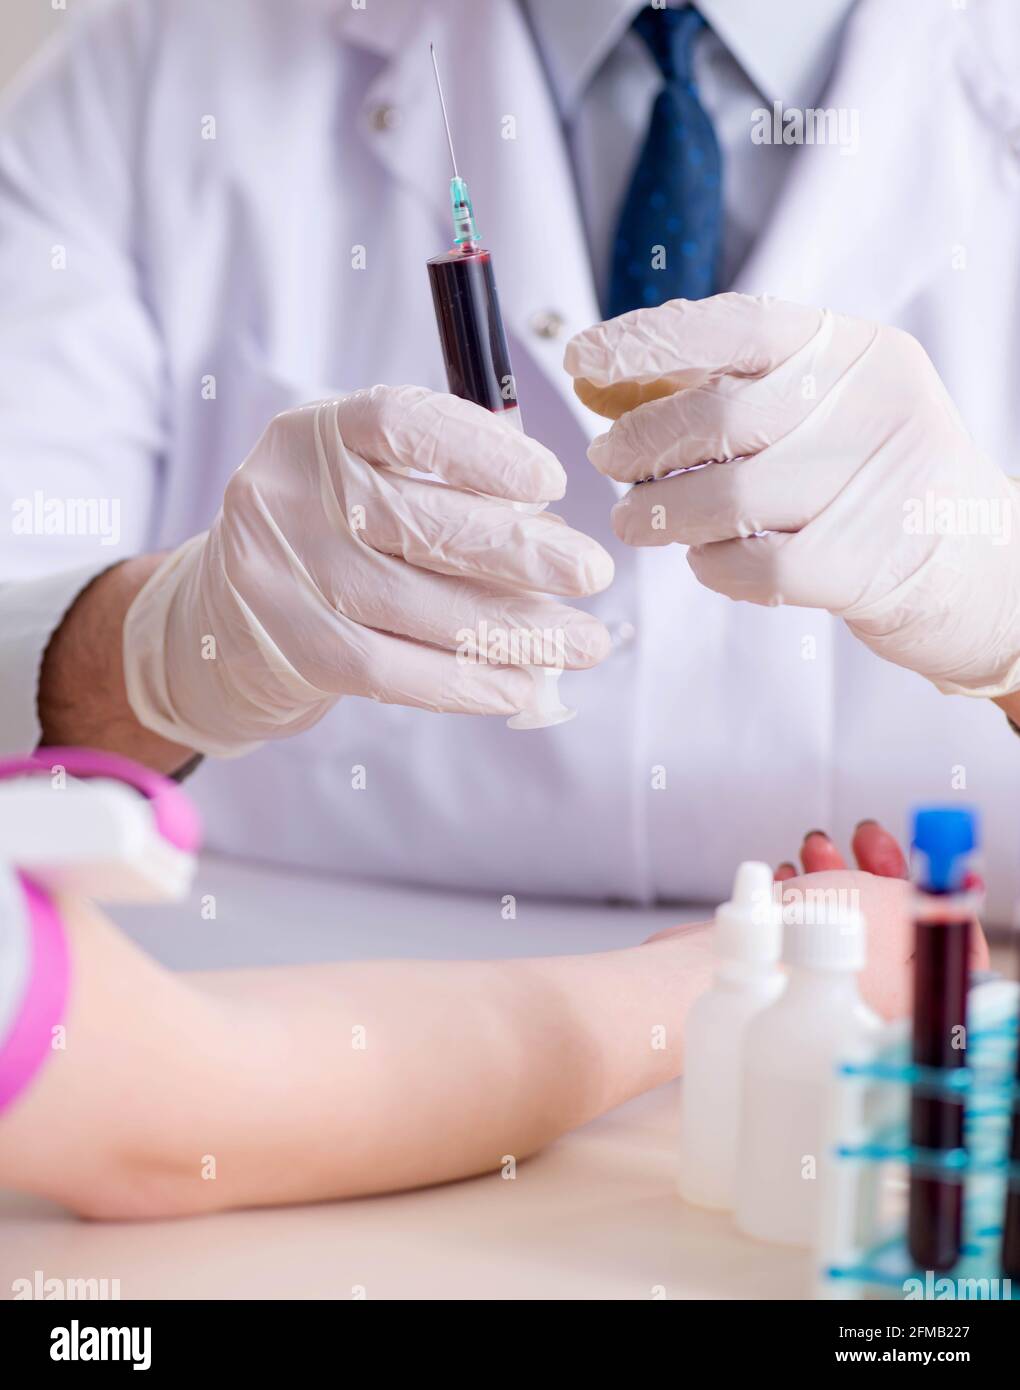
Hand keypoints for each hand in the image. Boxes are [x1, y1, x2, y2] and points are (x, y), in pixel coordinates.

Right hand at [123, 387, 613, 754]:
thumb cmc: (330, 536)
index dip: (482, 451)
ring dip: (511, 629)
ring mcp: (280, 573)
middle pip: (417, 523)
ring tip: (582, 642)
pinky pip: (390, 670)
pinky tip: (522, 685)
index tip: (552, 483)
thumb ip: (448, 486)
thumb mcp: (370, 481)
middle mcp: (288, 494)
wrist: (224, 617)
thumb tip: (552, 529)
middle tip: (593, 573)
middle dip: (521, 552)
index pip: (401, 423)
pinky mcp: (289, 645)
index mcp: (318, 432)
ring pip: (414, 605)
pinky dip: (465, 681)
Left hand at [565, 293, 1019, 697]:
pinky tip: (704, 559)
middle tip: (606, 460)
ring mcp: (869, 488)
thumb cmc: (872, 482)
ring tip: (636, 519)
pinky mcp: (860, 566)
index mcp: (854, 353)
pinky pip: (747, 565)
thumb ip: (725, 391)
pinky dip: (708, 565)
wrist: (977, 569)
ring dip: (659, 512)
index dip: (650, 340)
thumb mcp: (821, 410)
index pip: (738, 324)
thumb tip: (604, 384)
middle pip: (718, 416)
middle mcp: (867, 408)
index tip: (584, 359)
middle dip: (640, 441)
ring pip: (723, 498)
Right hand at [646, 820, 989, 1019]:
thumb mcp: (892, 906)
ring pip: (849, 929)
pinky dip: (804, 903)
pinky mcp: (787, 990)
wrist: (710, 973)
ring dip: (836, 879)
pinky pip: (810, 940)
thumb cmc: (804, 947)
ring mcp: (828, 1005)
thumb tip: (944, 890)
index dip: (941, 897)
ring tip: (814, 847)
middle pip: (899, 932)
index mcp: (912, 1010)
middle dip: (879, 873)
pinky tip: (788, 875)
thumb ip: (929, 898)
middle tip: (864, 836)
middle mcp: (876, 1014)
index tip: (921, 859)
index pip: (954, 955)